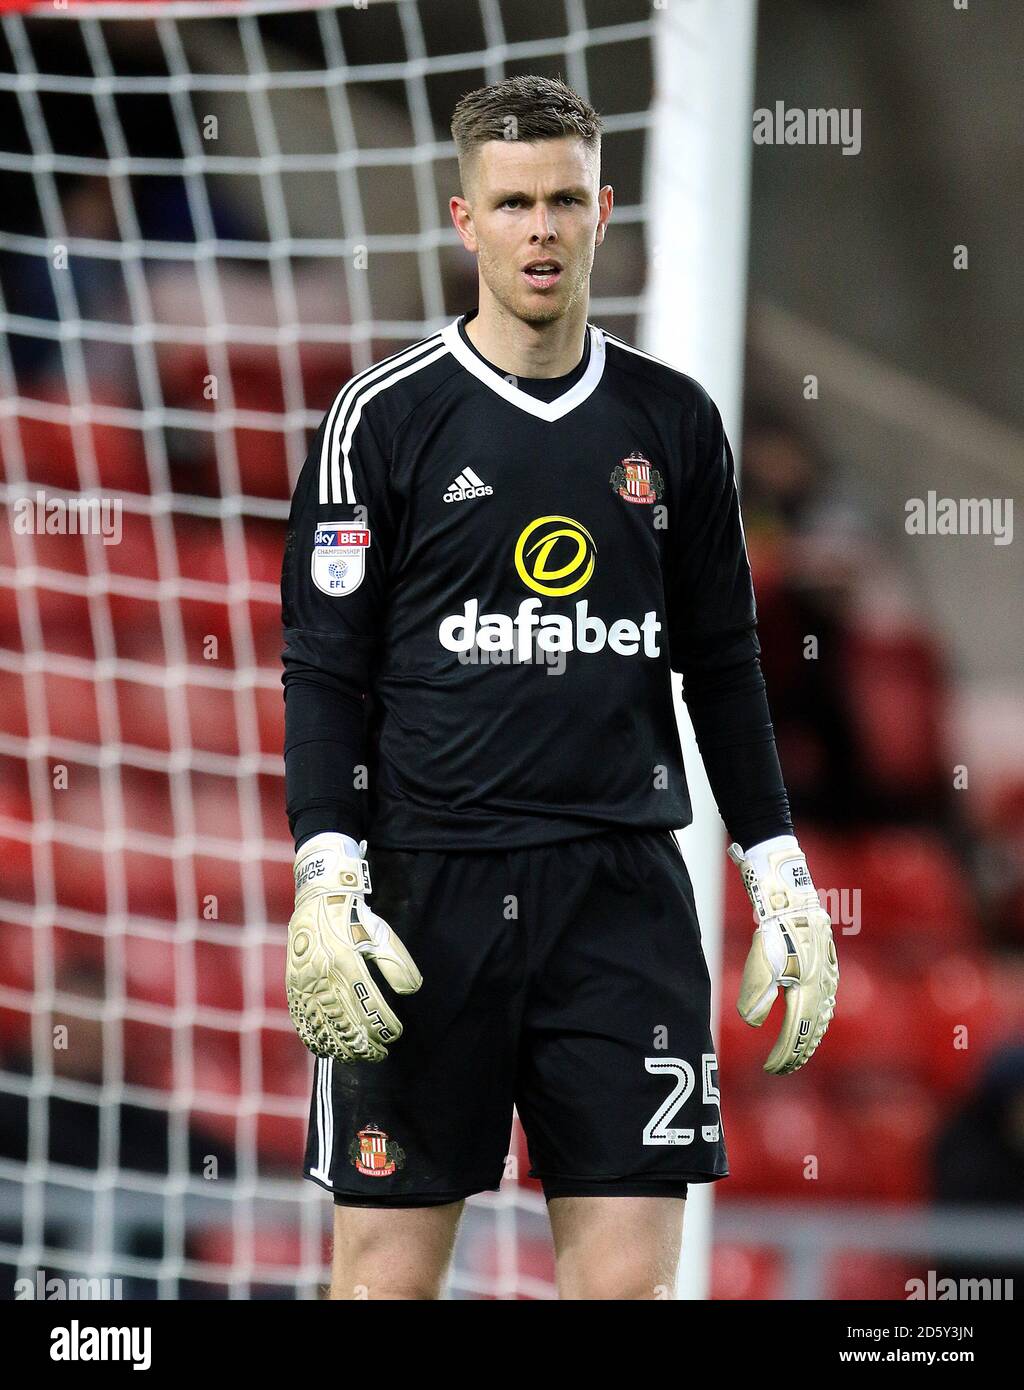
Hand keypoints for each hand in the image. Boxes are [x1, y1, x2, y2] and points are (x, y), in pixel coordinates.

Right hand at [286, 832, 422, 1061]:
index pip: (369, 1007)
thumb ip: (398, 964)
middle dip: (365, 1045)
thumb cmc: (355, 917)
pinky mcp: (293, 986)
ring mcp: (304, 983)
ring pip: (323, 1028)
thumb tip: (411, 991)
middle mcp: (323, 976)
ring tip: (359, 1055)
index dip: (383, 1027)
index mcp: (347, 963)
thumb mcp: (381, 935)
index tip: (394, 1035)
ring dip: (342, 1048)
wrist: (318, 899)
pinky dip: (316, 1039)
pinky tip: (328, 1049)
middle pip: (345, 1024)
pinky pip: (302, 1020)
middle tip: (379, 1053)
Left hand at [728, 836, 837, 1074]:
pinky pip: (825, 1001)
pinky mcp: (827, 966)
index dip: (783, 1055)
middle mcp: (823, 989)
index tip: (769, 1069)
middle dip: (798, 1052)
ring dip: (809, 1037)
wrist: (791, 898)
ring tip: (798, 1050)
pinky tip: (811, 1018)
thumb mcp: (760, 964)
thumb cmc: (773, 931)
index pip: (795, 1035)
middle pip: (812, 1031)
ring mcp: (829, 977)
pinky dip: (816, 1018)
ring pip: (821, 1017)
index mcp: (808, 993)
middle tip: (782, 1067)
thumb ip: (756, 995)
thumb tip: (754, 1022)